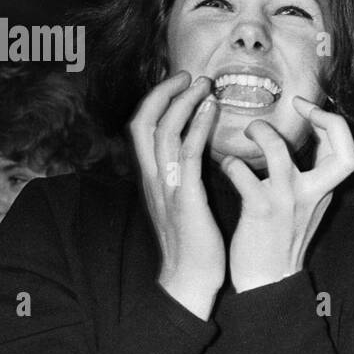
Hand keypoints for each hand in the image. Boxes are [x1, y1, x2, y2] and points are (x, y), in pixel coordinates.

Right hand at [129, 71, 224, 317]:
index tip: (178, 83)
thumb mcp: (181, 202)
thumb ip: (182, 175)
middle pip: (143, 121)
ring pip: (163, 131)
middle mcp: (152, 178)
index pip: (141, 128)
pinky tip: (212, 109)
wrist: (189, 279)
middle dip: (164, 92)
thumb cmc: (192, 243)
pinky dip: (198, 125)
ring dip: (183, 101)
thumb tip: (193, 149)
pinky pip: (188, 153)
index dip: (156, 100)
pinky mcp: (185, 197)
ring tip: (203, 83)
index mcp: (151, 178)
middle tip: (188, 74)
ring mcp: (166, 186)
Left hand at [221, 98, 353, 291]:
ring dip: (261, 132)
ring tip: (249, 130)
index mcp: (324, 189)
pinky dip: (231, 164)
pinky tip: (226, 165)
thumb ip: (312, 173)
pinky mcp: (261, 210)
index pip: (347, 147)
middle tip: (297, 106)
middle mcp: (312, 192)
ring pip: (278, 151)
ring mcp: (287, 200)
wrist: (268, 280)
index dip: (331, 119)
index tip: (307, 107)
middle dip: (323, 117)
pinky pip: (243, 174)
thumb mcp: (308, 203)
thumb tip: (310, 134)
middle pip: (343, 148)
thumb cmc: (281, 237)